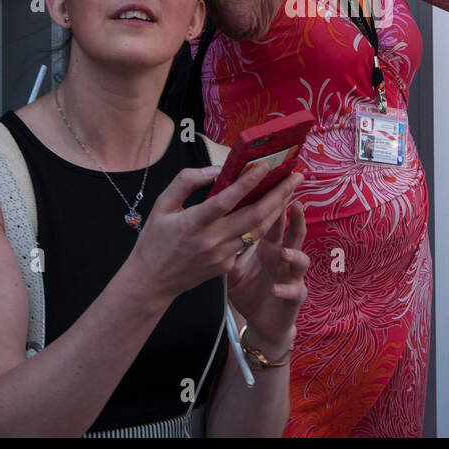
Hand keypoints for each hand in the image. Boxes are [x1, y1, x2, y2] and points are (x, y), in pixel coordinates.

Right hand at [127, 162, 299, 302]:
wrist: (152, 282)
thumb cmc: (154, 240)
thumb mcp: (161, 205)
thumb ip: (186, 182)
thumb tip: (215, 170)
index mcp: (193, 223)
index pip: (226, 200)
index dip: (247, 183)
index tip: (266, 166)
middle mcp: (211, 241)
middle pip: (254, 217)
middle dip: (278, 195)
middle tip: (296, 176)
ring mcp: (221, 256)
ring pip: (258, 231)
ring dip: (278, 209)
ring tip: (291, 189)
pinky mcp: (226, 266)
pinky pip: (248, 242)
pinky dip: (264, 225)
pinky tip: (274, 210)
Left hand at [227, 186, 308, 350]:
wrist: (261, 320)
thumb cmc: (247, 287)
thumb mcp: (232, 264)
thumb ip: (227, 242)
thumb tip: (211, 219)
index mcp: (269, 245)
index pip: (274, 219)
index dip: (275, 201)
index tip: (273, 183)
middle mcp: (284, 256)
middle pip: (294, 232)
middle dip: (297, 216)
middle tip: (294, 198)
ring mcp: (291, 276)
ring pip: (301, 260)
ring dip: (294, 255)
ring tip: (283, 252)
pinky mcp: (294, 297)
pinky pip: (294, 292)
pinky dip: (285, 290)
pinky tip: (275, 289)